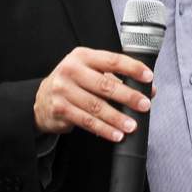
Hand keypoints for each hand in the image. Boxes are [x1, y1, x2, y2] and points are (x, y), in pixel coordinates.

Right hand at [33, 47, 151, 141]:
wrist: (41, 99)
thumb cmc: (73, 83)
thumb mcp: (91, 73)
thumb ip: (117, 78)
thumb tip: (149, 89)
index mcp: (83, 56)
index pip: (112, 60)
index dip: (132, 68)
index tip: (148, 77)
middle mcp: (71, 70)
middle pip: (105, 85)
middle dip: (128, 96)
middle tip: (144, 105)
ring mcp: (63, 90)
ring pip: (96, 106)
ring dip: (117, 118)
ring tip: (132, 125)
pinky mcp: (60, 109)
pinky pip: (86, 121)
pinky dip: (103, 129)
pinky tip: (116, 135)